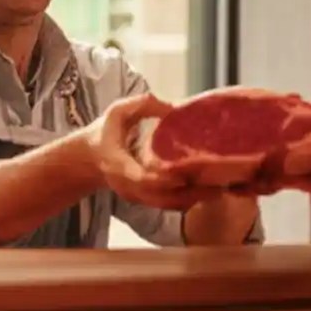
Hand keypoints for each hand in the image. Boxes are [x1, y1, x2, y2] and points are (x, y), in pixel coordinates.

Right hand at [88, 93, 221, 210]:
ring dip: (194, 198)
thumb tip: (172, 107)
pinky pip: (170, 205)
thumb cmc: (105, 133)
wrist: (89, 160)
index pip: (140, 179)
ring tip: (220, 187)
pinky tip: (210, 190)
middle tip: (217, 183)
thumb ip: (141, 105)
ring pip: (168, 205)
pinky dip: (190, 200)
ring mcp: (138, 197)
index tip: (182, 176)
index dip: (162, 179)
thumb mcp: (117, 112)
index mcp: (119, 166)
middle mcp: (129, 187)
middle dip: (189, 193)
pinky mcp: (147, 201)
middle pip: (162, 197)